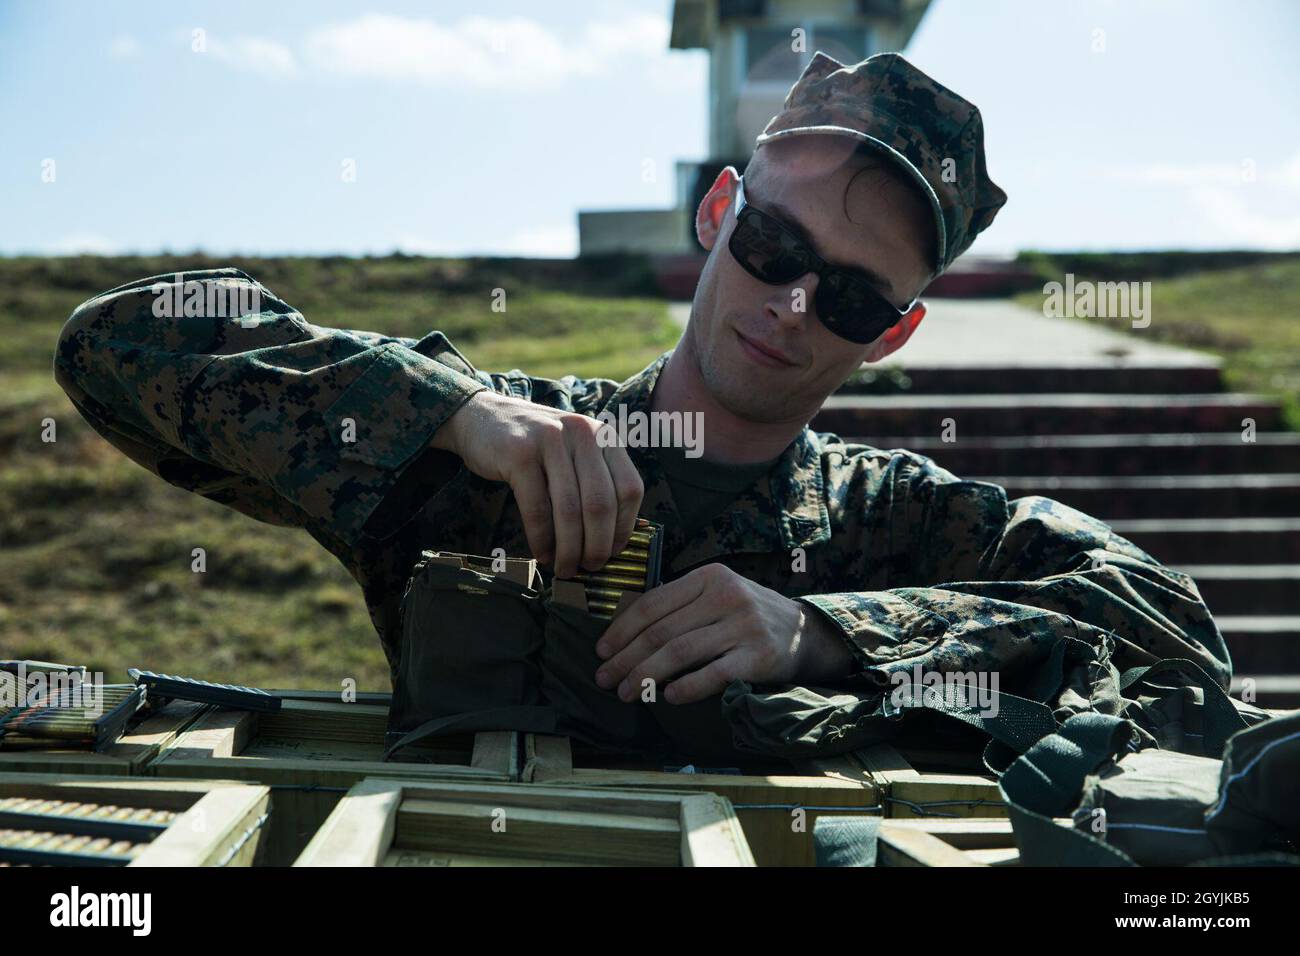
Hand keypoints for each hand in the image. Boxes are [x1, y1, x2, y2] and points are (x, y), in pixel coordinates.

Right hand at [431, 391, 643, 577]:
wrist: (483, 416)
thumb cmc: (537, 446)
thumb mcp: (575, 451)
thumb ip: (597, 482)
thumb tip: (612, 541)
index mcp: (605, 436)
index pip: (629, 488)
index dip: (624, 527)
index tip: (614, 552)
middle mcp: (583, 433)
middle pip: (600, 503)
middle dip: (596, 545)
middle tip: (589, 568)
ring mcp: (550, 440)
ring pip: (569, 509)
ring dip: (568, 548)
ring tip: (564, 568)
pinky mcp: (519, 453)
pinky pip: (537, 508)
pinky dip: (541, 538)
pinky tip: (542, 553)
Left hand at [593, 563, 855, 704]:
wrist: (805, 633)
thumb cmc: (747, 617)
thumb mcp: (717, 596)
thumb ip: (680, 607)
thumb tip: (623, 636)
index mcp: (709, 577)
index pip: (653, 603)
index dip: (622, 629)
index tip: (601, 651)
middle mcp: (726, 595)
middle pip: (662, 631)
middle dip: (626, 658)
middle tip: (605, 679)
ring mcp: (744, 625)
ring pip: (680, 652)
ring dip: (646, 676)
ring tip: (627, 693)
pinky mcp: (759, 656)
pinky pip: (713, 674)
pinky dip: (686, 688)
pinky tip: (667, 698)